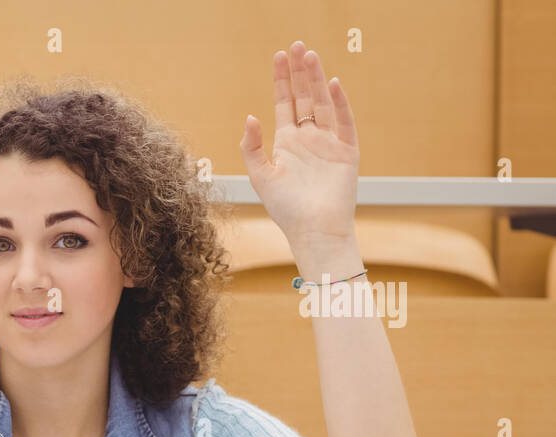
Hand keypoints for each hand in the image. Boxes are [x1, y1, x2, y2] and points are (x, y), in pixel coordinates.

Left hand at [240, 40, 359, 246]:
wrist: (313, 230)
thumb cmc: (285, 209)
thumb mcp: (261, 177)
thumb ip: (252, 148)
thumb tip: (249, 117)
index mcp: (287, 143)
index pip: (284, 104)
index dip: (281, 80)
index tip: (279, 56)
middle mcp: (308, 139)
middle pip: (305, 97)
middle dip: (300, 72)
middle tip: (297, 46)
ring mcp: (329, 143)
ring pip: (324, 104)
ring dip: (317, 80)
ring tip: (310, 56)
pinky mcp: (347, 151)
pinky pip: (344, 122)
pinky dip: (340, 103)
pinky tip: (333, 84)